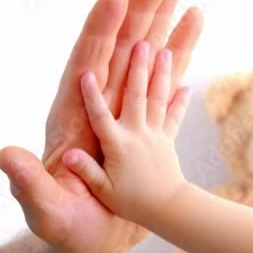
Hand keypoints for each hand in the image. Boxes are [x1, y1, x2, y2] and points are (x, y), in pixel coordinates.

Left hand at [0, 0, 202, 252]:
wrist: (90, 241)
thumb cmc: (62, 230)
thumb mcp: (43, 210)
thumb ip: (27, 184)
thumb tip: (3, 155)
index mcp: (71, 115)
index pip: (85, 62)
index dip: (99, 30)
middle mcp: (96, 100)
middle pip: (118, 44)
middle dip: (139, 6)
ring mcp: (122, 104)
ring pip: (143, 50)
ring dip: (160, 15)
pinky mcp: (144, 115)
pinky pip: (166, 75)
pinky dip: (180, 48)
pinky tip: (194, 18)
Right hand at [62, 42, 190, 224]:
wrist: (167, 209)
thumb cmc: (130, 203)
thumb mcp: (103, 190)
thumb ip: (86, 170)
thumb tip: (67, 154)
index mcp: (117, 145)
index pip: (100, 116)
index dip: (91, 95)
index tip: (85, 73)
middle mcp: (137, 134)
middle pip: (136, 96)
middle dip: (137, 68)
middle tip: (140, 43)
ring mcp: (155, 134)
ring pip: (157, 99)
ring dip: (160, 74)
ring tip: (164, 50)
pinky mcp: (167, 139)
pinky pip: (174, 116)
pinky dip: (179, 100)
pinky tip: (185, 84)